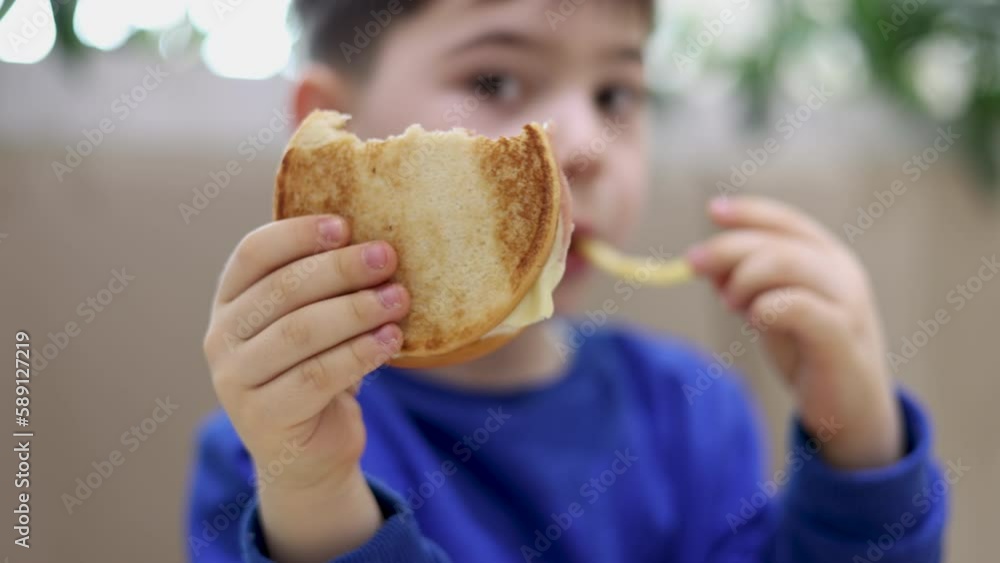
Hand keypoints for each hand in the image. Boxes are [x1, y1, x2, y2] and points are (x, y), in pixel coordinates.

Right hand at [203, 215, 409, 560]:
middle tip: (387, 258)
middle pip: (283, 290)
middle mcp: (222, 337)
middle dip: (341, 269)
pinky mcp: (263, 418)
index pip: (253, 253)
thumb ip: (325, 286)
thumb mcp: (315, 322)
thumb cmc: (319, 370)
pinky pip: (317, 376)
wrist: (310, 453)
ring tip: (399, 299)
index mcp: (230, 301)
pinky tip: (391, 340)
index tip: (345, 225)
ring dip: (356, 310)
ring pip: (300, 332)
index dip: (297, 234)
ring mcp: (236, 380)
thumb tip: (375, 241)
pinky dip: (360, 353)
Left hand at [687, 196, 903, 468]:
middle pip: (776, 242)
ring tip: (730, 303)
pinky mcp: (841, 338)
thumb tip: (705, 262)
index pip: (786, 221)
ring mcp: (845, 303)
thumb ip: (747, 283)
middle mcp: (841, 272)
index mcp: (827, 258)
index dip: (748, 212)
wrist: (851, 409)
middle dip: (728, 249)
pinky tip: (753, 318)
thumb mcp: (773, 309)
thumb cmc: (809, 353)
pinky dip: (767, 306)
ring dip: (745, 278)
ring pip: (787, 264)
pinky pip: (798, 307)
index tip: (712, 210)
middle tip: (692, 266)